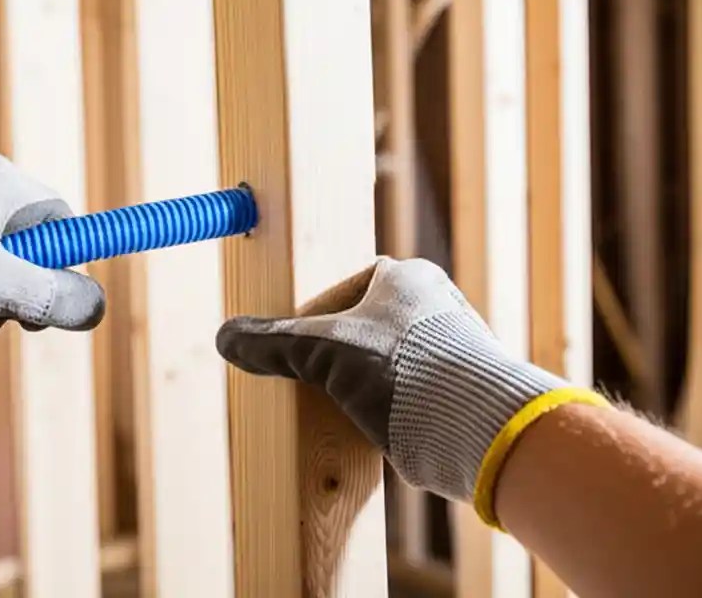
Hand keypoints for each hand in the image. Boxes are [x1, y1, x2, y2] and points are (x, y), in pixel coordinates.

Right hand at [216, 257, 602, 524]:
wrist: (473, 425)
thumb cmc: (402, 368)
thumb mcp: (321, 349)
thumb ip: (273, 342)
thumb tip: (227, 338)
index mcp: (409, 276)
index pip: (353, 283)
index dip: (322, 311)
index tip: (303, 340)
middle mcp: (440, 303)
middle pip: (375, 322)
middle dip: (348, 350)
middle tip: (320, 375)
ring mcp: (458, 345)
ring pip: (399, 358)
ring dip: (374, 380)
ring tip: (349, 405)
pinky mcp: (469, 387)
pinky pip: (421, 389)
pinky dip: (399, 404)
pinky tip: (382, 425)